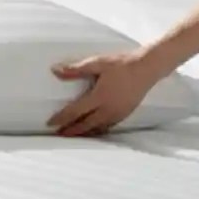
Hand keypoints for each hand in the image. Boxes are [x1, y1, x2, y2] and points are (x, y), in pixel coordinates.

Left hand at [46, 50, 162, 136]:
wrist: (147, 68)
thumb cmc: (122, 64)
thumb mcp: (97, 63)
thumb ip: (75, 69)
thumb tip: (55, 70)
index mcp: (99, 97)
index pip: (75, 112)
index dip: (61, 118)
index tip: (50, 123)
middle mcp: (109, 109)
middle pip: (86, 125)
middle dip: (71, 130)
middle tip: (58, 134)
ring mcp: (118, 113)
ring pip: (98, 128)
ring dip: (84, 133)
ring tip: (73, 135)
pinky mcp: (126, 113)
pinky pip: (109, 126)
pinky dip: (98, 130)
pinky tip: (94, 130)